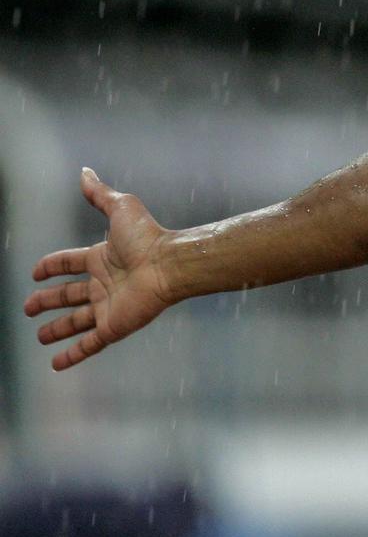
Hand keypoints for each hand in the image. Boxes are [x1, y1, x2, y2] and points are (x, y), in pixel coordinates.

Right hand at [24, 168, 177, 370]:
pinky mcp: (114, 326)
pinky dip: (73, 355)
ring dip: (57, 330)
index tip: (35, 273)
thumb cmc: (148, 237)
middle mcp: (104, 284)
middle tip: (28, 308)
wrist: (169, 264)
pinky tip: (56, 364)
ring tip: (40, 336)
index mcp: (102, 258)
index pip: (68, 263)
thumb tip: (85, 172)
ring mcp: (108, 307)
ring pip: (76, 322)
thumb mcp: (120, 208)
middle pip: (68, 295)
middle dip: (47, 302)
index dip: (51, 267)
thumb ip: (100, 194)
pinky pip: (89, 345)